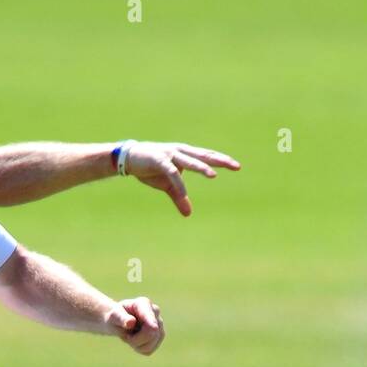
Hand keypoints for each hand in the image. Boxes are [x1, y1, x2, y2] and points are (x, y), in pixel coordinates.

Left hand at [106, 297, 164, 355]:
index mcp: (143, 303)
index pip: (148, 315)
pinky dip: (139, 349)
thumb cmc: (115, 316)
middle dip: (135, 339)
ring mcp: (160, 324)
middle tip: (125, 335)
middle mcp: (155, 312)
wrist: (118, 322)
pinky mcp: (159, 336)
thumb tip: (131, 322)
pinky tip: (136, 340)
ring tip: (130, 336)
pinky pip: (149, 350)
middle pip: (151, 333)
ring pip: (150, 344)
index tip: (153, 327)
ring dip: (136, 345)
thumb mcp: (113, 316)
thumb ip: (121, 318)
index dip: (151, 321)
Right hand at [124, 141, 239, 215]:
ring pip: (190, 161)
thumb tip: (189, 214)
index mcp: (185, 155)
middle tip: (236, 166)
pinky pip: (171, 173)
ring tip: (213, 175)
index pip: (207, 156)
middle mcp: (181, 152)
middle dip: (220, 161)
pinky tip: (183, 192)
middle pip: (204, 156)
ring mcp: (170, 155)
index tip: (237, 166)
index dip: (221, 160)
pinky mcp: (159, 161)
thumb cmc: (151, 169)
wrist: (129, 159)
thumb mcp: (168, 186)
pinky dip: (178, 182)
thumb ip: (179, 197)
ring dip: (202, 168)